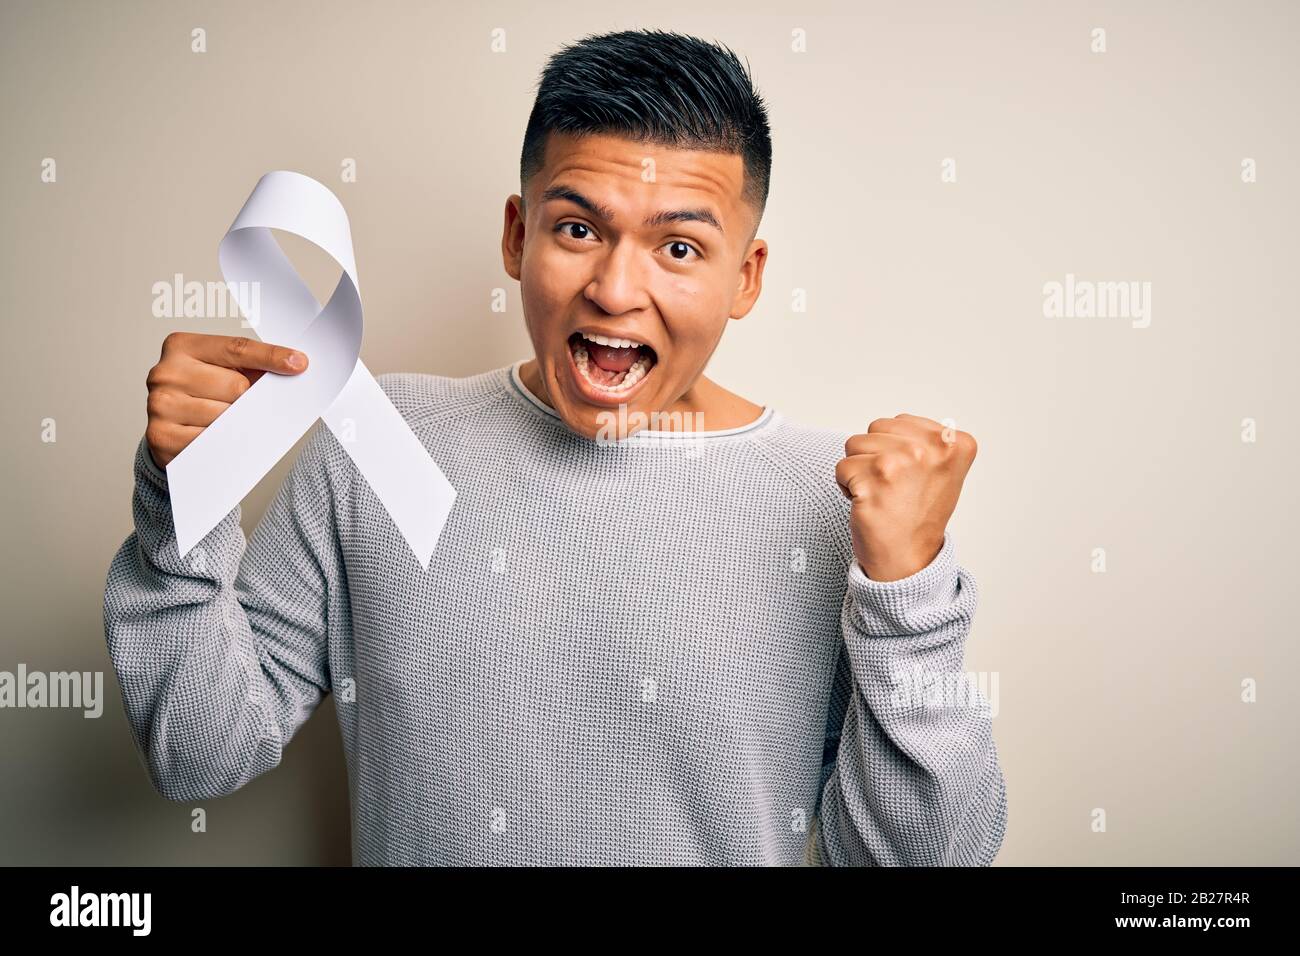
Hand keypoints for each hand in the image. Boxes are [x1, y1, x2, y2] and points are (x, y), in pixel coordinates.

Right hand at [144, 332, 307, 468]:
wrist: (169, 429)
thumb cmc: (203, 395)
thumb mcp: (224, 371)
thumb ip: (253, 366)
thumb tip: (295, 365)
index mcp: (182, 346)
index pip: (237, 348)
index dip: (271, 356)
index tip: (298, 363)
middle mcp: (165, 372)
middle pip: (236, 387)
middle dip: (247, 400)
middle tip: (238, 405)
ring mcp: (159, 405)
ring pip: (226, 417)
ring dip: (235, 424)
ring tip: (224, 422)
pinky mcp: (161, 436)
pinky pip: (211, 441)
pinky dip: (222, 443)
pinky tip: (216, 438)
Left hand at [835, 414, 976, 580]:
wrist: (907, 558)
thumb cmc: (920, 515)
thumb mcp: (943, 471)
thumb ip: (929, 441)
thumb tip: (900, 422)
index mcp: (954, 443)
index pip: (901, 421)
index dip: (898, 449)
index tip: (913, 477)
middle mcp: (929, 449)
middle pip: (876, 428)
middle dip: (875, 454)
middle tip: (893, 486)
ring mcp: (900, 464)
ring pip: (855, 444)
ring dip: (860, 469)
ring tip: (880, 493)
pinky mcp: (871, 481)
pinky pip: (841, 468)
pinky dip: (846, 487)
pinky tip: (867, 503)